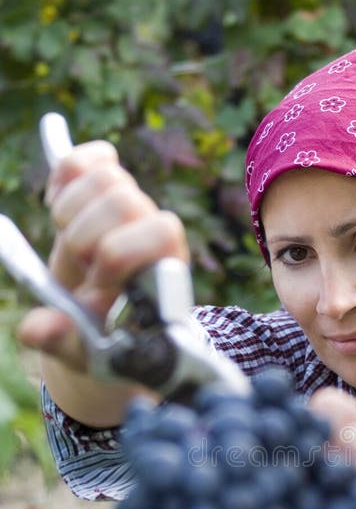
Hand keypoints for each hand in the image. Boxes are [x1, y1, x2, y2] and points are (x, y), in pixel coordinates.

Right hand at [19, 140, 188, 369]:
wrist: (102, 322)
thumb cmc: (104, 342)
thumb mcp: (83, 350)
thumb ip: (62, 340)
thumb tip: (35, 328)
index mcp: (167, 271)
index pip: (160, 231)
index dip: (115, 258)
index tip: (92, 296)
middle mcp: (157, 232)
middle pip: (124, 199)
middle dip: (85, 237)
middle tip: (80, 270)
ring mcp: (134, 206)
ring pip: (106, 175)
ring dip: (72, 212)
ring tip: (72, 246)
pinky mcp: (110, 187)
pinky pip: (92, 157)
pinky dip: (65, 175)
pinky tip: (58, 208)